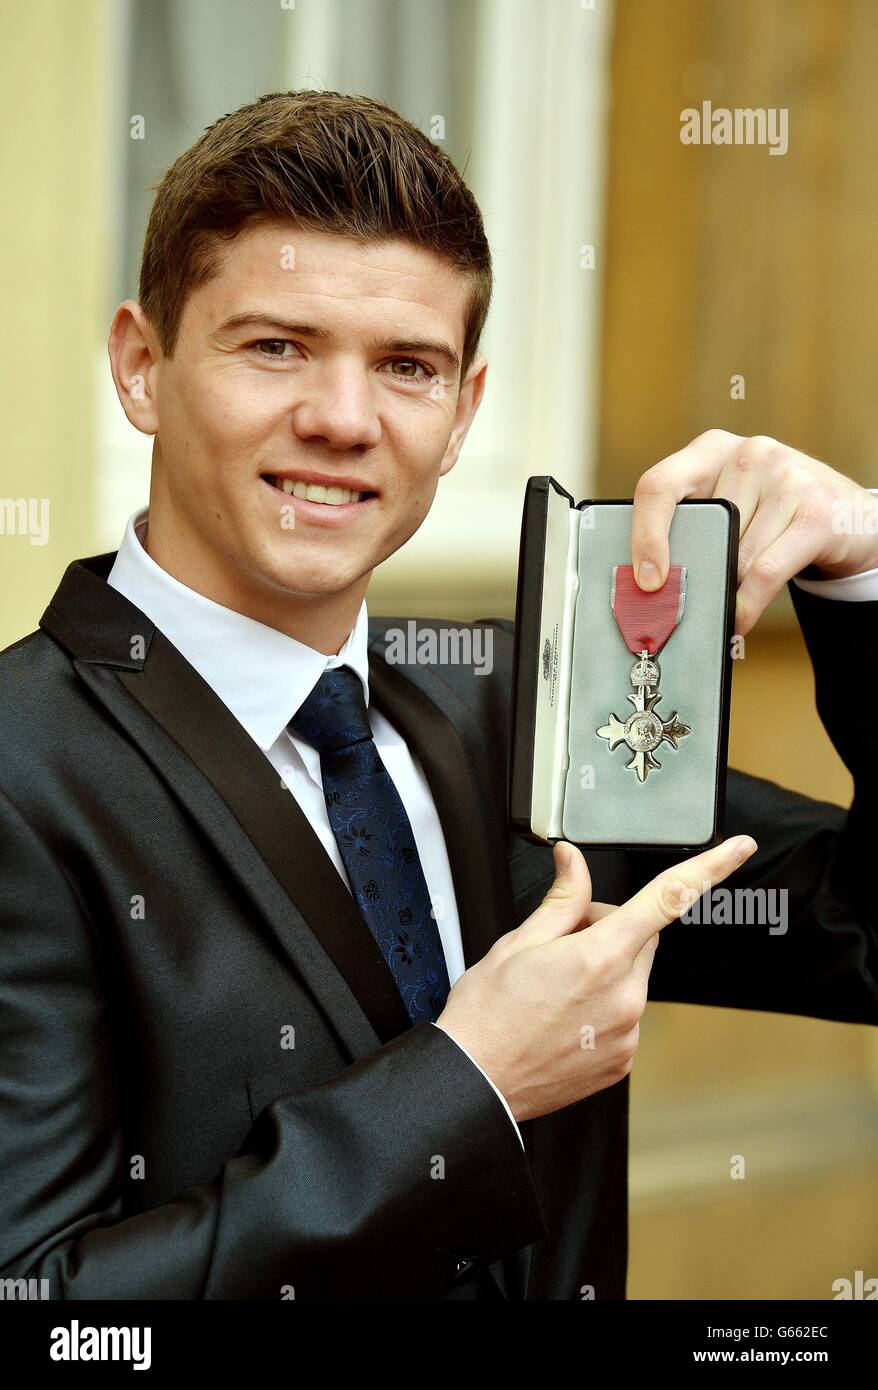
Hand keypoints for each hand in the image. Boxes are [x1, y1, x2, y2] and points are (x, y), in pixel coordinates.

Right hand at [434, 832, 757, 1122]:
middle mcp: (625, 997)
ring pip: (631, 976)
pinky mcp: (623, 1060)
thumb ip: (561, 900)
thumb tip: (574, 861)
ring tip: (554, 990)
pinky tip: (562, 1017)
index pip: (668, 899)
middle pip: (640, 937)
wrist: (476, 1084)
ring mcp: (629, 1033)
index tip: (741, 847)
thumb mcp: (517, 943)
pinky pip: (625, 1014)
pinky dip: (601, 1006)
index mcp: (600, 957)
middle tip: (560, 947)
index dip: (710, 868)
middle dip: (608, 930)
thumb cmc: (487, 1015)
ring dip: (605, 970)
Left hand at [629, 431, 877, 635]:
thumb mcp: (729, 502)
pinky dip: (747, 604)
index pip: (659, 486)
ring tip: (727, 603)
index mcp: (712, 449)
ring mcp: (787, 479)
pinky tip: (740, 617)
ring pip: (735, 558)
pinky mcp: (815, 513)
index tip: (645, 578)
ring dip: (728, 591)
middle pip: (704, 534)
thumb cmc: (772, 514)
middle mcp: (750, 454)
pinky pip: (764, 573)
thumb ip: (695, 523)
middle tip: (689, 600)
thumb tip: (652, 581)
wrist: (847, 515)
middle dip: (697, 572)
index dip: (644, 535)